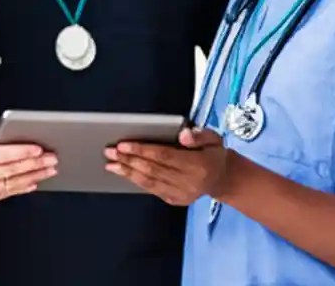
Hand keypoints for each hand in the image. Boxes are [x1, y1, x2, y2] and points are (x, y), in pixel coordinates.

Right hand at [0, 128, 56, 218]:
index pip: (1, 156)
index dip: (22, 152)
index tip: (38, 148)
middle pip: (10, 170)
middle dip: (34, 164)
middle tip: (52, 159)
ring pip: (10, 184)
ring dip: (32, 177)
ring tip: (48, 172)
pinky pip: (2, 195)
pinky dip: (18, 190)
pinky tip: (30, 185)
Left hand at [104, 128, 229, 205]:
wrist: (224, 179)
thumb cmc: (215, 154)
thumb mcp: (214, 138)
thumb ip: (199, 135)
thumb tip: (184, 135)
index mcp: (198, 164)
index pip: (164, 156)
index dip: (142, 150)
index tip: (123, 144)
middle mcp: (188, 182)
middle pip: (153, 169)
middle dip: (129, 160)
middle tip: (110, 152)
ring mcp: (181, 193)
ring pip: (149, 182)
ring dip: (128, 172)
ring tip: (111, 164)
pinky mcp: (175, 200)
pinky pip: (152, 190)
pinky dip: (136, 181)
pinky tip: (124, 173)